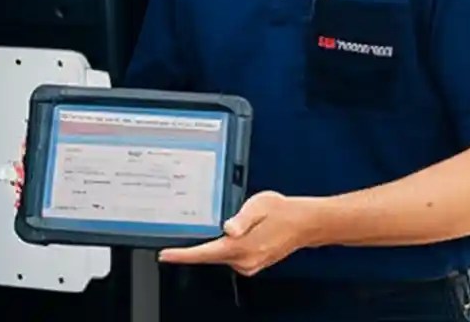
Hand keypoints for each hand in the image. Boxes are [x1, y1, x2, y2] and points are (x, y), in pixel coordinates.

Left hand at [157, 191, 322, 276]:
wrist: (304, 223)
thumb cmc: (283, 212)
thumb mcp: (259, 205)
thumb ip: (242, 218)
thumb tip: (229, 228)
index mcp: (243, 247)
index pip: (205, 254)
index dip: (182, 255)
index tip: (165, 254)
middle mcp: (245, 260)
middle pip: (210, 256)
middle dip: (195, 247)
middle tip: (187, 233)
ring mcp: (249, 264)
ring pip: (220, 256)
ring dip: (215, 244)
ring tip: (232, 224)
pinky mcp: (253, 264)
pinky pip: (231, 257)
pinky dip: (226, 247)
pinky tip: (237, 234)